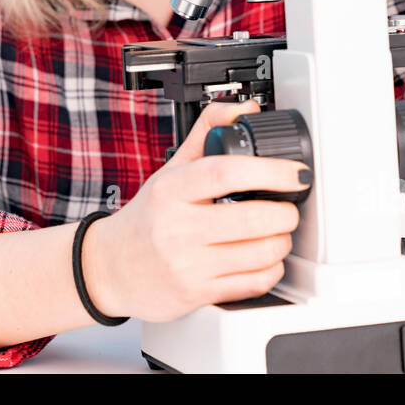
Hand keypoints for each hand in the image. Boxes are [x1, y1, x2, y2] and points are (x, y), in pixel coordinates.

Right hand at [83, 100, 309, 322]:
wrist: (110, 268)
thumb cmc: (146, 218)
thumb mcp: (169, 170)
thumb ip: (207, 134)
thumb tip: (245, 110)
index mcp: (170, 190)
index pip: (225, 172)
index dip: (270, 170)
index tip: (295, 172)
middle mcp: (176, 228)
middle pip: (251, 218)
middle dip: (286, 213)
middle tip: (289, 207)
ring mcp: (186, 265)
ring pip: (258, 254)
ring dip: (282, 242)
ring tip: (278, 233)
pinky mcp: (196, 294)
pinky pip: (252, 284)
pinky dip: (271, 269)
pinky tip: (265, 259)